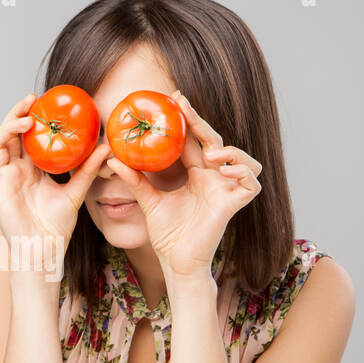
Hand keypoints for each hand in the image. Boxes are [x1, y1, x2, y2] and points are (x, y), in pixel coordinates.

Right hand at [0, 93, 110, 241]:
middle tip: (29, 103)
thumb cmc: (57, 225)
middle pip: (6, 134)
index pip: (23, 134)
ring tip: (23, 125)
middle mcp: (13, 170)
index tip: (38, 100)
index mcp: (29, 166)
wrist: (47, 250)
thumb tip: (106, 147)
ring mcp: (1, 182)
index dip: (26, 115)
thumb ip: (87, 169)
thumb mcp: (76, 192)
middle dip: (14, 114)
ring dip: (3, 132)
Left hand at [105, 90, 261, 279]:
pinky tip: (224, 170)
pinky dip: (243, 172)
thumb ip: (135, 179)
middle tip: (183, 106)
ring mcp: (226, 191)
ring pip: (244, 160)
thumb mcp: (148, 201)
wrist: (175, 263)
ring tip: (210, 153)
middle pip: (215, 142)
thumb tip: (112, 157)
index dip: (188, 120)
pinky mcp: (234, 205)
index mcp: (196, 175)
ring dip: (230, 150)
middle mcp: (214, 179)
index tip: (174, 99)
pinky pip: (251, 183)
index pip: (194, 141)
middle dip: (201, 123)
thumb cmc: (167, 235)